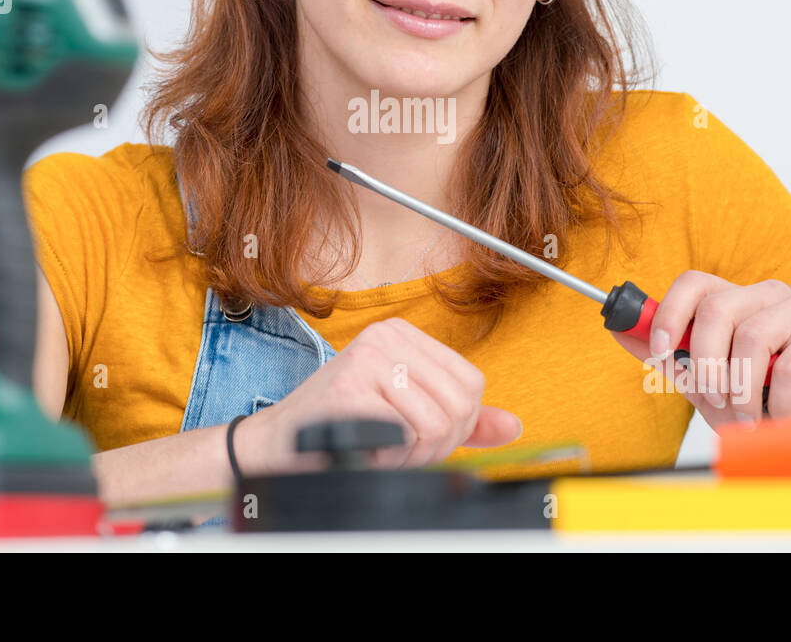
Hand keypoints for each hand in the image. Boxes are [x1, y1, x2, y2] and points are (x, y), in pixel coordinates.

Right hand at [239, 317, 522, 473]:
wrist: (277, 447)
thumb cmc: (342, 429)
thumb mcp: (408, 414)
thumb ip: (460, 419)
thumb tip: (512, 426)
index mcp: (403, 335)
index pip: (471, 384)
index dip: (457, 425)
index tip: (421, 434)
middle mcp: (387, 336)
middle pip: (458, 404)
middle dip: (436, 444)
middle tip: (398, 447)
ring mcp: (367, 358)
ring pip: (436, 423)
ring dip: (411, 454)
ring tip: (379, 446)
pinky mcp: (350, 387)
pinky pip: (404, 434)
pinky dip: (389, 456)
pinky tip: (364, 447)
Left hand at [608, 270, 790, 428]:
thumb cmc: (764, 402)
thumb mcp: (706, 385)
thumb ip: (670, 358)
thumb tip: (622, 330)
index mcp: (736, 301)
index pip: (694, 283)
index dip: (670, 312)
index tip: (658, 351)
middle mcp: (767, 296)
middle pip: (718, 308)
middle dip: (705, 363)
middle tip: (713, 399)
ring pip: (753, 336)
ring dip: (742, 390)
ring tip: (746, 418)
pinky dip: (778, 403)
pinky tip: (780, 417)